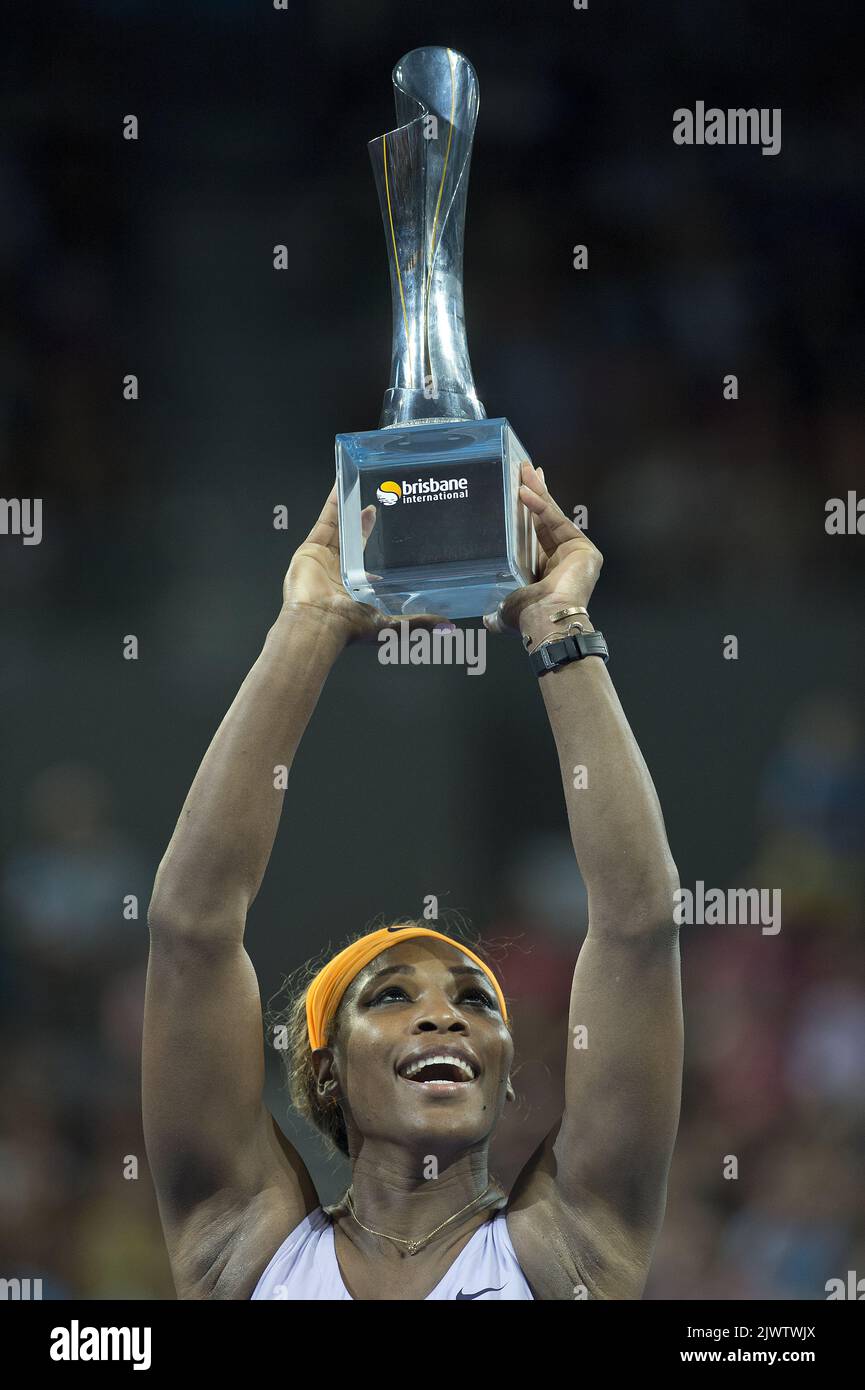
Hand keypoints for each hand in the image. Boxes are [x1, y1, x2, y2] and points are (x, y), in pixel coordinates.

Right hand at [282, 483, 452, 644]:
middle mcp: (339, 571)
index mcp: (356, 588)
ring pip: (340, 525)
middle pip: (354, 538)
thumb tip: (448, 624)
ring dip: (349, 504)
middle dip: (364, 520)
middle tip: (379, 500)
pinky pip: (326, 519)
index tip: (392, 527)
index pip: (370, 560)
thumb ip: (418, 622)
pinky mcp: (311, 548)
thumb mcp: (392, 626)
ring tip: (360, 482)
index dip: (379, 544)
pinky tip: (343, 484)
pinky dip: (333, 502)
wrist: (319, 624)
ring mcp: (325, 558)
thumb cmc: (350, 628)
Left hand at [483, 462, 602, 636]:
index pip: (534, 535)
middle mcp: (560, 561)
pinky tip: (524, 491)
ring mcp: (574, 553)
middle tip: (524, 469)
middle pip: (544, 520)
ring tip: (523, 470)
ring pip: (551, 516)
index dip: (527, 513)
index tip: (520, 491)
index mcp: (543, 572)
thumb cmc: (527, 618)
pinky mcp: (583, 548)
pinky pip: (556, 521)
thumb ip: (495, 613)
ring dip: (537, 491)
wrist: (545, 619)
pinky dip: (540, 505)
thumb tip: (486, 619)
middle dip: (535, 493)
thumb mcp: (504, 611)